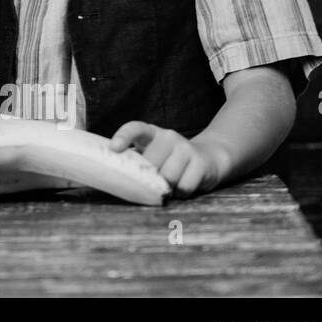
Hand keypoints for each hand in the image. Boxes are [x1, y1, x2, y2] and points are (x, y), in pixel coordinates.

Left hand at [110, 121, 225, 197]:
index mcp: (151, 133)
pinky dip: (180, 193)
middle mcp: (168, 137)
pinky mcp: (200, 162)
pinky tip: (182, 187)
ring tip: (168, 185)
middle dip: (148, 177)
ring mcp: (185, 148)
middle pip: (151, 162)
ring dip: (166, 188)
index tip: (113, 148)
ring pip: (168, 177)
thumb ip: (137, 159)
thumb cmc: (170, 159)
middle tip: (150, 183)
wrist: (209, 157)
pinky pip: (184, 187)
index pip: (135, 128)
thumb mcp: (153, 152)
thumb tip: (112, 174)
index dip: (123, 136)